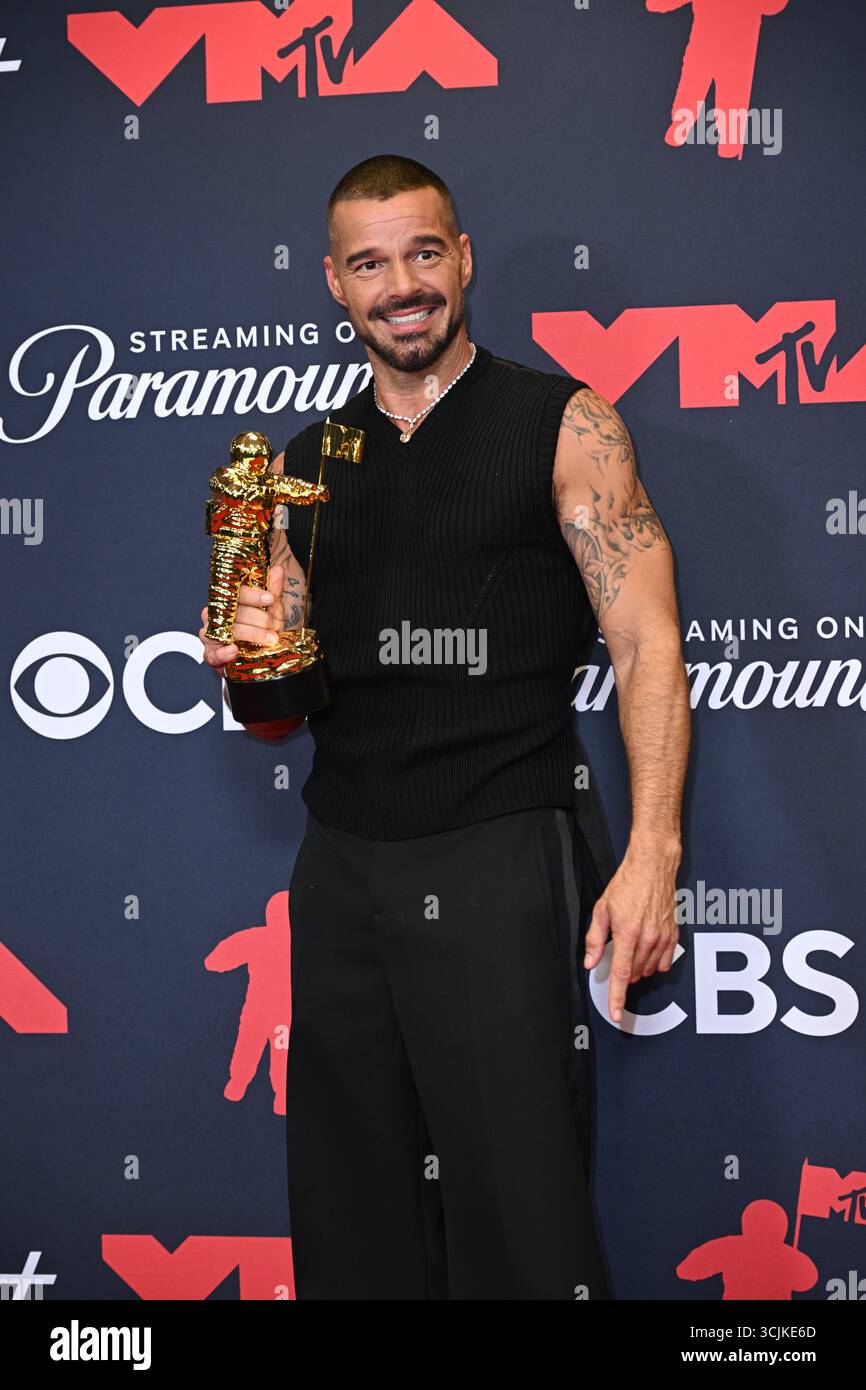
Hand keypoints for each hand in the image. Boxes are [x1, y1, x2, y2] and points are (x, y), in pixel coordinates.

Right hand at [198, 563, 286, 672]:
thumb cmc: (260, 627)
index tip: (270, 598)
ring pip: (224, 632)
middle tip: (275, 624)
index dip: (252, 595)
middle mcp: (215, 615)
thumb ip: (273, 591)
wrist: (257, 653)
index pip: (234, 592)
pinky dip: (222, 653)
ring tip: (269, 638)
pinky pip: (211, 655)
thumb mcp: (271, 609)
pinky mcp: (210, 655)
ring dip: (250, 634)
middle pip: (231, 612)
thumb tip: (278, 570)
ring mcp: (211, 635)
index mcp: (226, 599)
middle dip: (258, 617)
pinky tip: (234, 650)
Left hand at [582, 837, 679, 1023]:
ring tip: (631, 948)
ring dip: (638, 968)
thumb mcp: (602, 910)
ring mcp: (663, 937)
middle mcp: (648, 939)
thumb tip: (591, 962)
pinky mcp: (674, 934)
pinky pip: (665, 961)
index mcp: (627, 933)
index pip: (622, 975)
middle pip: (635, 973)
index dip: (618, 998)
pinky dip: (655, 963)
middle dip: (625, 973)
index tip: (616, 1014)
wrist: (653, 867)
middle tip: (618, 954)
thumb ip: (595, 940)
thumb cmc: (627, 884)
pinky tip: (647, 951)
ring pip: (649, 969)